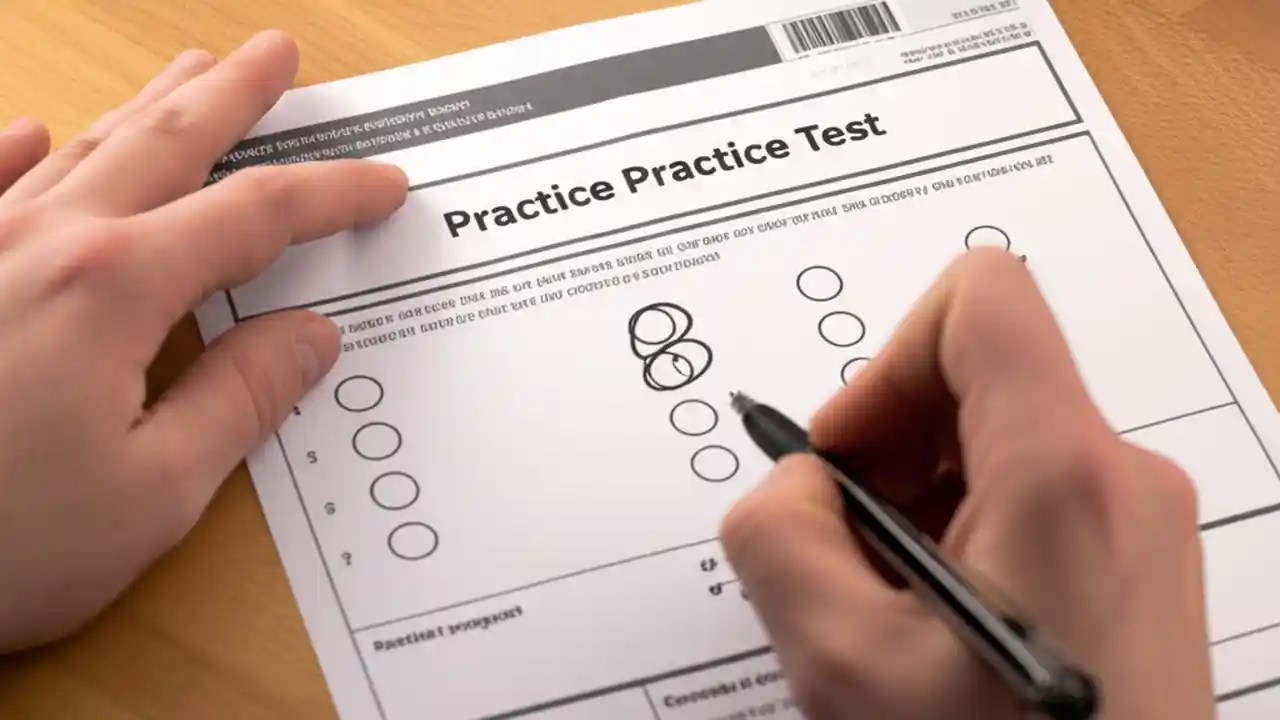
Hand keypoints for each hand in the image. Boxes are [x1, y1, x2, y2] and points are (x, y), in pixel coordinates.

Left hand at [0, 32, 405, 649]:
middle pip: (164, 145)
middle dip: (231, 96)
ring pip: (82, 150)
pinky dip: (14, 150)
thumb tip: (309, 340)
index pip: (253, 217)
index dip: (329, 195)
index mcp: (111, 289)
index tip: (379, 184)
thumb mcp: (152, 493)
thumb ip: (239, 401)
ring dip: (148, 106)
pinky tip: (34, 128)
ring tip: (193, 71)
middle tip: (274, 54)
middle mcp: (40, 243)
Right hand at [720, 251, 1213, 718]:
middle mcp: (1123, 481)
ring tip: (887, 607)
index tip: (845, 460)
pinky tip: (932, 623)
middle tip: (845, 552)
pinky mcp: (1134, 562)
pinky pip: (1026, 495)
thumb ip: (778, 533)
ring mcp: (1139, 523)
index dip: (883, 360)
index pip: (981, 300)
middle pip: (978, 372)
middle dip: (884, 449)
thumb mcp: (842, 665)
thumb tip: (795, 485)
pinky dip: (957, 533)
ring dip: (913, 502)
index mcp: (1066, 478)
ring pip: (994, 439)